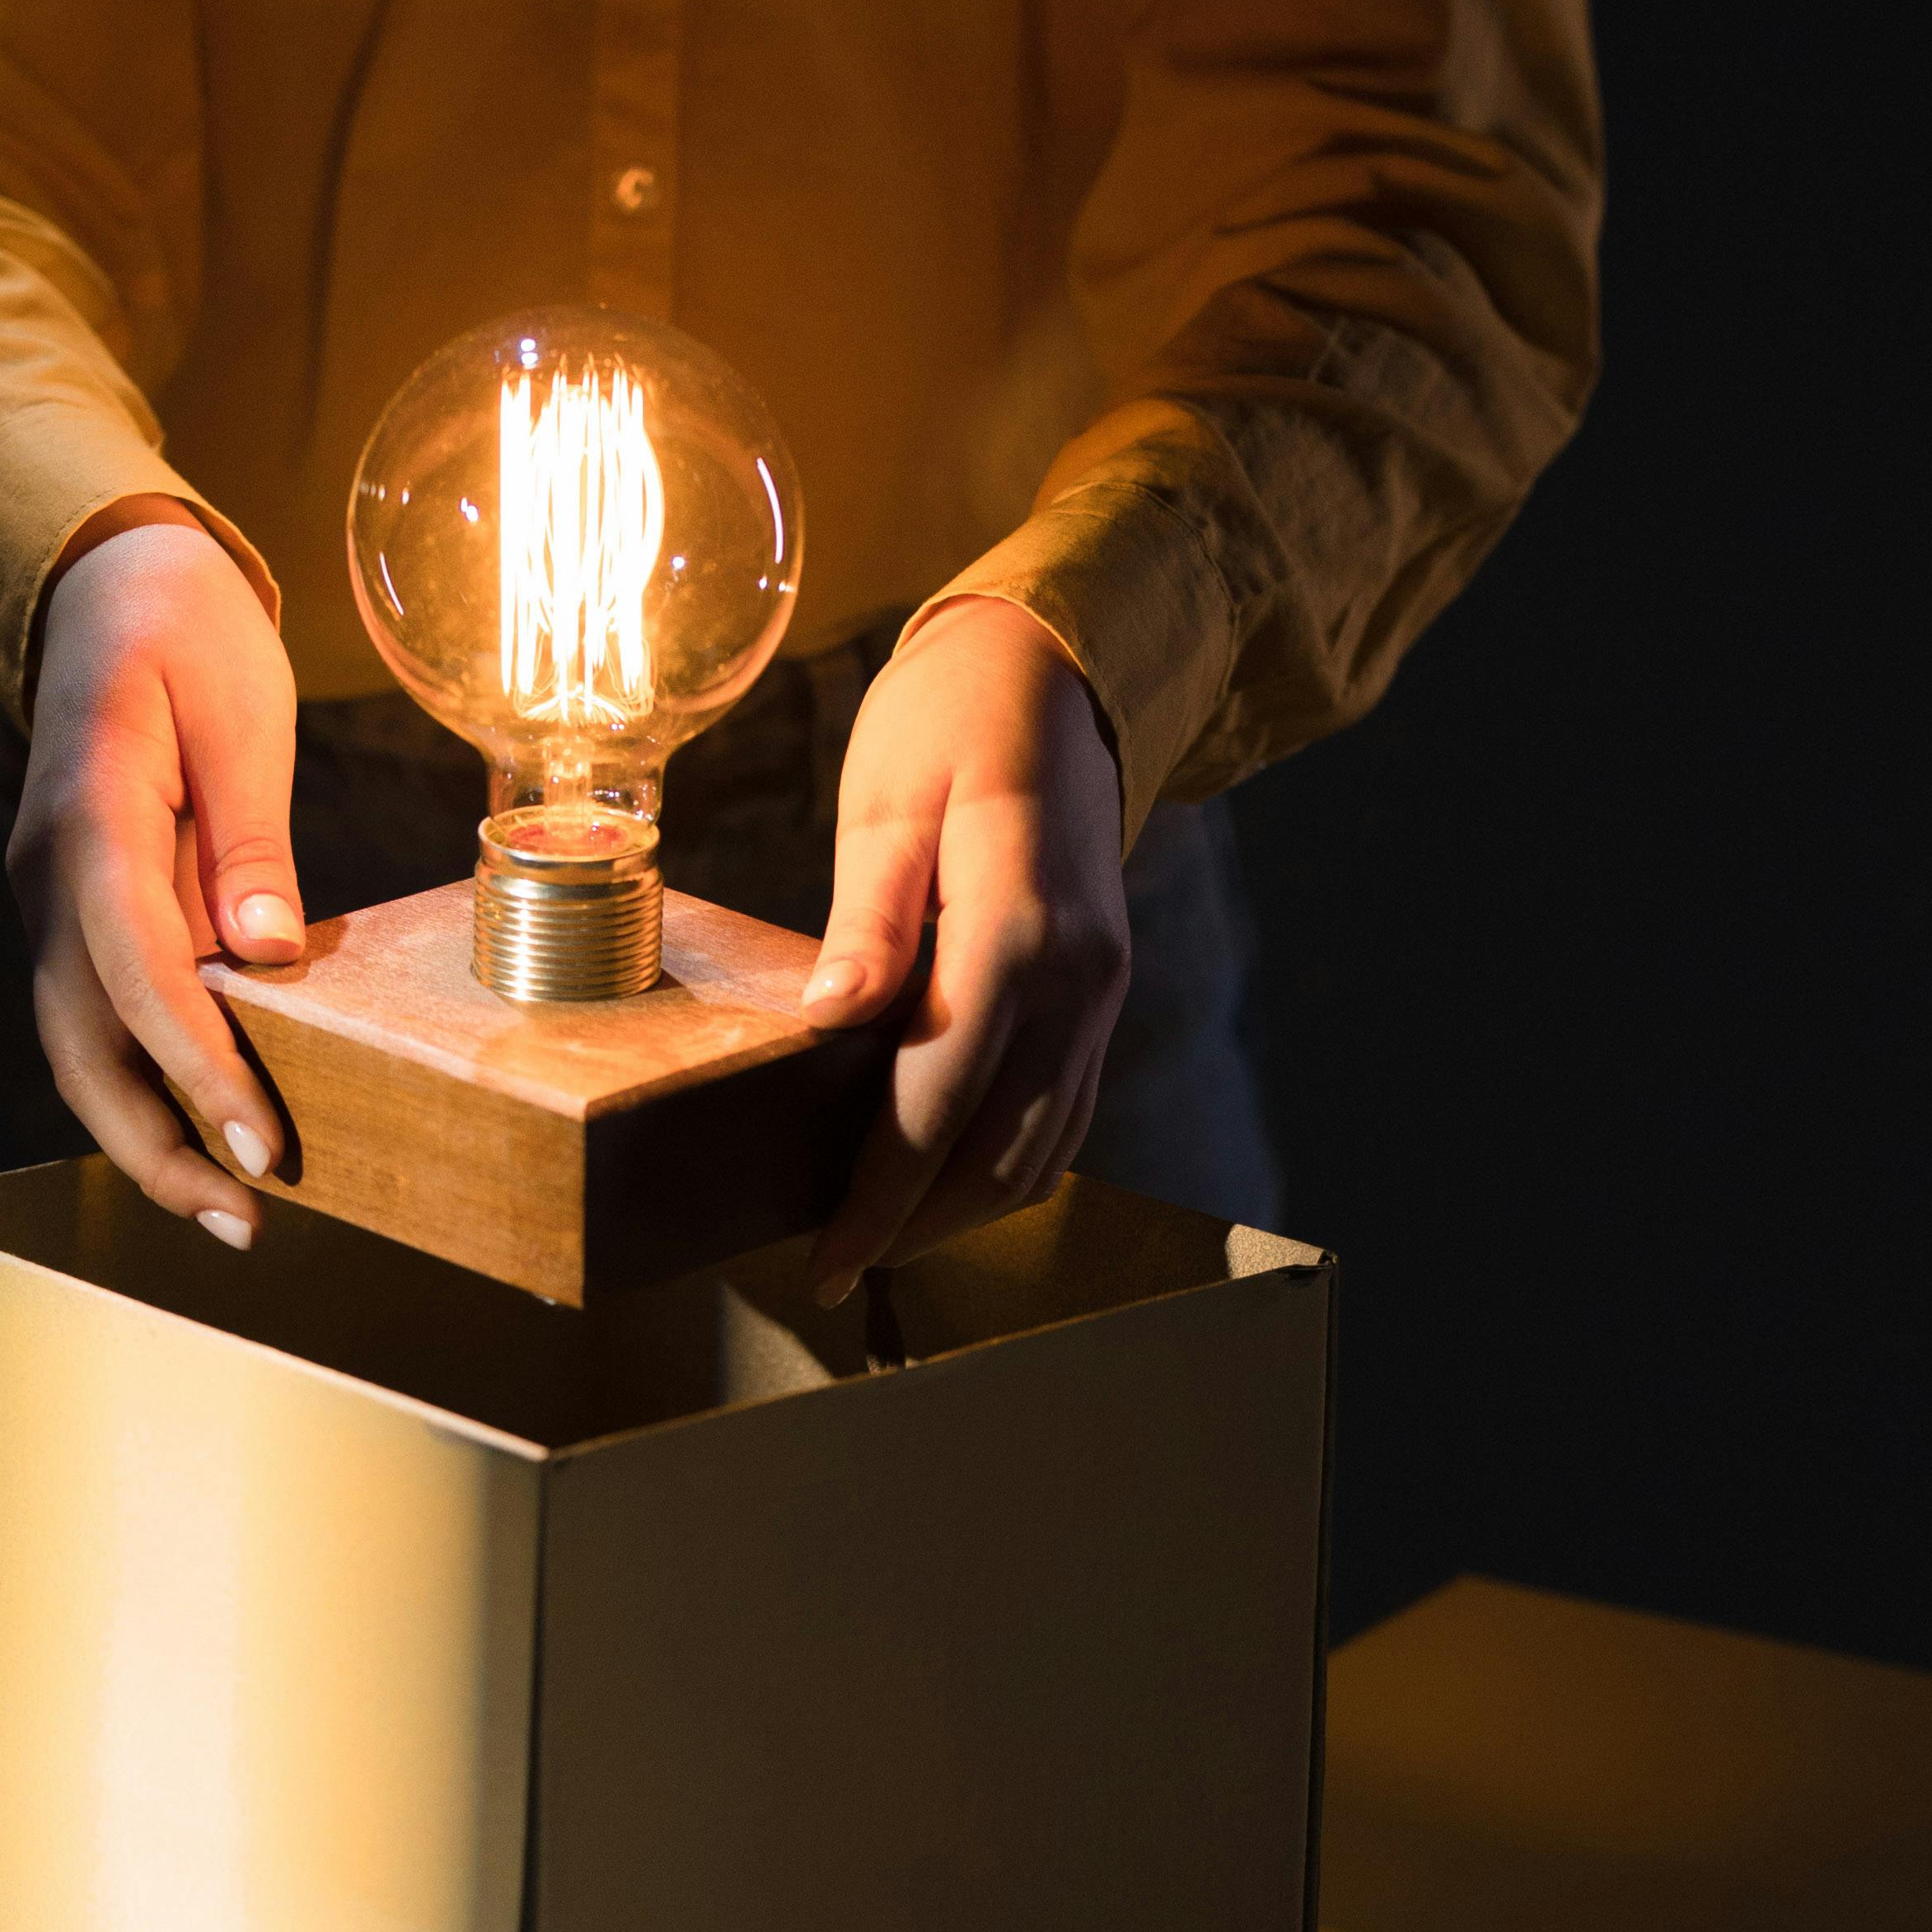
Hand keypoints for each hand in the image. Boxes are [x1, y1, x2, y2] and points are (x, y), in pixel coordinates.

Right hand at [9, 504, 304, 1245]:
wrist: (108, 583)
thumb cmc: (183, 630)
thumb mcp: (238, 711)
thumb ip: (250, 836)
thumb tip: (266, 955)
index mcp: (91, 815)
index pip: (135, 965)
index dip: (197, 1063)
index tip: (262, 1138)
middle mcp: (50, 876)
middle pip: (84, 1041)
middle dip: (162, 1142)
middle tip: (251, 1215)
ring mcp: (50, 901)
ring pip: (80, 1049)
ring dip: (149, 1137)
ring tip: (234, 1207)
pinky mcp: (75, 917)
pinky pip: (99, 1021)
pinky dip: (146, 1087)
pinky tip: (207, 1136)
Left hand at [798, 602, 1127, 1304]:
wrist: (1056, 670)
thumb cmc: (950, 717)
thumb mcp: (886, 799)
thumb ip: (866, 919)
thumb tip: (833, 1022)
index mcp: (1016, 926)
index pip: (940, 1098)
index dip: (881, 1193)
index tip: (827, 1255)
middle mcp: (1078, 975)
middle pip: (999, 1151)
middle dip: (916, 1223)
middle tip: (835, 1260)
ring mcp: (1102, 989)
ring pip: (1042, 1148)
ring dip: (962, 1208)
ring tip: (880, 1233)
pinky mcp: (1103, 992)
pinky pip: (1064, 1111)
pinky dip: (1005, 1163)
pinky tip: (943, 1177)